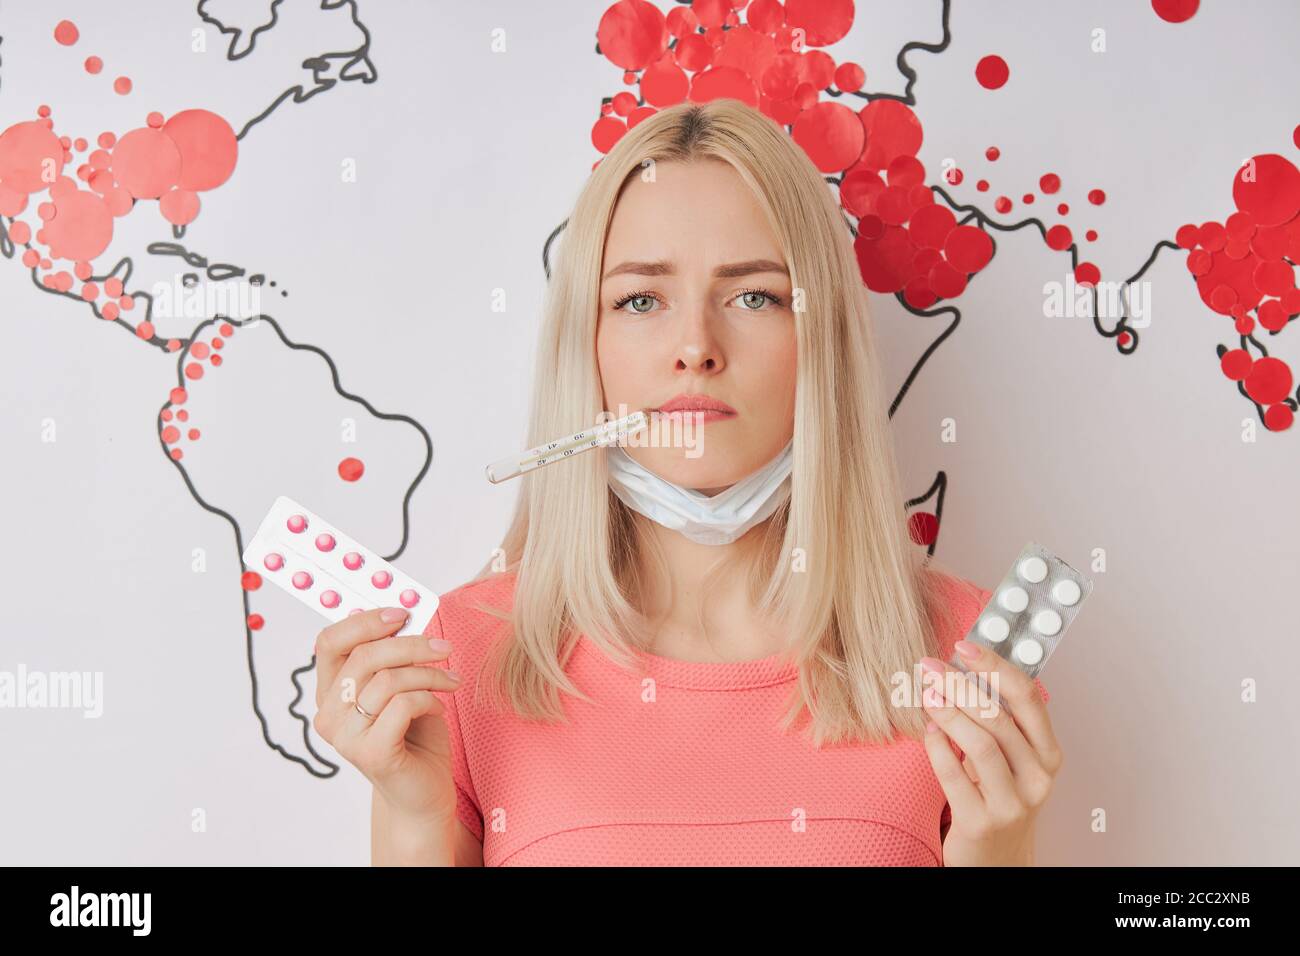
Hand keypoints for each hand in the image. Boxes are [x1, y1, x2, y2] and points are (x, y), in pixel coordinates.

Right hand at [311, 607, 461, 822]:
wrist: (423, 792)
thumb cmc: (413, 736)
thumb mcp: (400, 687)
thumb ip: (391, 658)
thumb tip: (403, 616)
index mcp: (330, 692)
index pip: (329, 642)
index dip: (365, 621)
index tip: (403, 613)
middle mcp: (329, 714)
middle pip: (364, 656)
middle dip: (412, 644)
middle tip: (443, 646)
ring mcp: (345, 737)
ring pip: (388, 679)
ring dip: (429, 674)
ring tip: (450, 682)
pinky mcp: (370, 753)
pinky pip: (403, 705)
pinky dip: (429, 700)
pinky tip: (438, 709)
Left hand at [918, 640, 1062, 865]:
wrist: (996, 858)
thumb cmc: (999, 797)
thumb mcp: (1012, 758)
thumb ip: (999, 719)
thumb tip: (963, 666)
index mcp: (1048, 754)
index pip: (1028, 697)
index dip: (996, 666)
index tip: (965, 646)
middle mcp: (1038, 778)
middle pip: (1000, 718)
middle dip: (961, 685)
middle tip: (931, 666)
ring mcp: (1013, 803)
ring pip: (980, 744)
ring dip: (948, 712)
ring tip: (927, 693)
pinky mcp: (983, 822)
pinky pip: (954, 775)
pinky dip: (936, 747)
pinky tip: (927, 730)